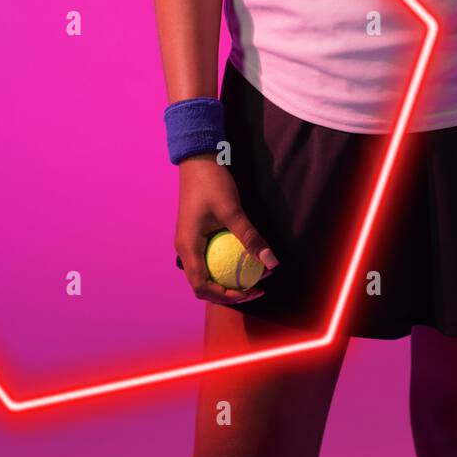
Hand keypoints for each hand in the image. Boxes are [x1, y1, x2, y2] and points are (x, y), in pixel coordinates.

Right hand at [174, 156, 279, 305]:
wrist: (197, 160)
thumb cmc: (211, 183)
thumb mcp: (233, 211)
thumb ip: (250, 238)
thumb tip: (272, 263)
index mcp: (187, 247)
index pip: (201, 286)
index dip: (225, 296)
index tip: (249, 292)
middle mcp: (185, 249)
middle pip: (202, 285)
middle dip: (227, 293)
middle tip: (254, 289)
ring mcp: (189, 243)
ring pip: (204, 274)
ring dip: (225, 281)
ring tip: (250, 279)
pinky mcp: (195, 236)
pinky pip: (207, 260)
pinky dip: (224, 267)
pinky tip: (243, 261)